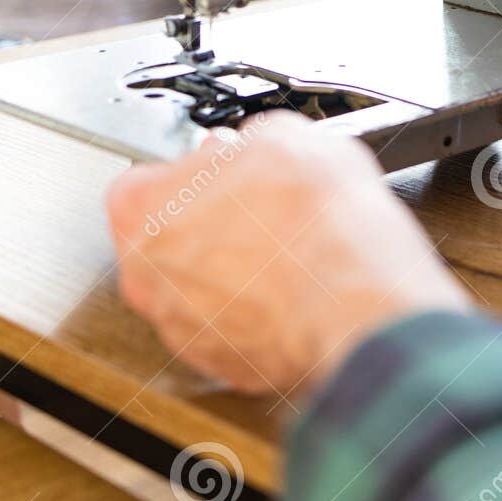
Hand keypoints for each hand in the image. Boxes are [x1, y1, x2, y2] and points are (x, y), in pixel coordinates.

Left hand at [105, 111, 469, 396]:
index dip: (193, 174)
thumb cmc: (318, 223)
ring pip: (199, 290)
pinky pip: (231, 329)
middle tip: (260, 210)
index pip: (145, 182)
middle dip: (209, 225)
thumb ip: (250, 141)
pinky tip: (296, 289)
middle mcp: (147, 276)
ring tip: (288, 252)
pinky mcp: (223, 364)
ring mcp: (183, 327)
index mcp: (143, 210)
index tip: (226, 172)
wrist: (358, 298)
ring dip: (234, 272)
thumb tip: (258, 147)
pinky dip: (258, 312)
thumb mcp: (288, 136)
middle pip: (167, 240)